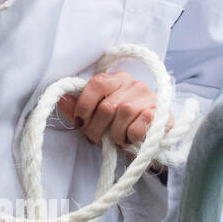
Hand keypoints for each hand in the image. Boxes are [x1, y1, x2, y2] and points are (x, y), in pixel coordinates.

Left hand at [57, 72, 172, 150]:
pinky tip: (130, 140)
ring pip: (123, 113)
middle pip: (107, 105)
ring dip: (115, 134)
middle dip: (96, 128)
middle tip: (96, 138)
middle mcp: (133, 83)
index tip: (80, 122)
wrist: (147, 142)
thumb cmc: (117, 127)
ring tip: (116, 140)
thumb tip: (61, 99)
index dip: (84, 106)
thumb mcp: (93, 119)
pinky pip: (140, 124)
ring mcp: (149, 96)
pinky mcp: (161, 112)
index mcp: (115, 79)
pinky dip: (130, 136)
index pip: (96, 84)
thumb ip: (76, 109)